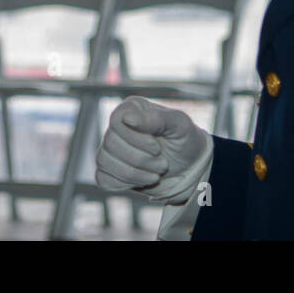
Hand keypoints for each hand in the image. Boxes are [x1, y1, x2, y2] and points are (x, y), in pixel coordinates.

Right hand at [95, 96, 212, 204]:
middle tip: (163, 164)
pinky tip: (143, 179)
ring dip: (135, 173)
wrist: (190, 170)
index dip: (136, 138)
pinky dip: (125, 183)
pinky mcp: (111, 170)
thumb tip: (128, 118)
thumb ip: (155, 119)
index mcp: (132, 109)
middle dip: (141, 160)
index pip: (116, 121)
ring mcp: (112, 149)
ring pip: (104, 162)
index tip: (157, 147)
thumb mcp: (179, 125)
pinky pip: (103, 178)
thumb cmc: (185, 141)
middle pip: (110, 143)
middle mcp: (118, 126)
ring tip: (156, 173)